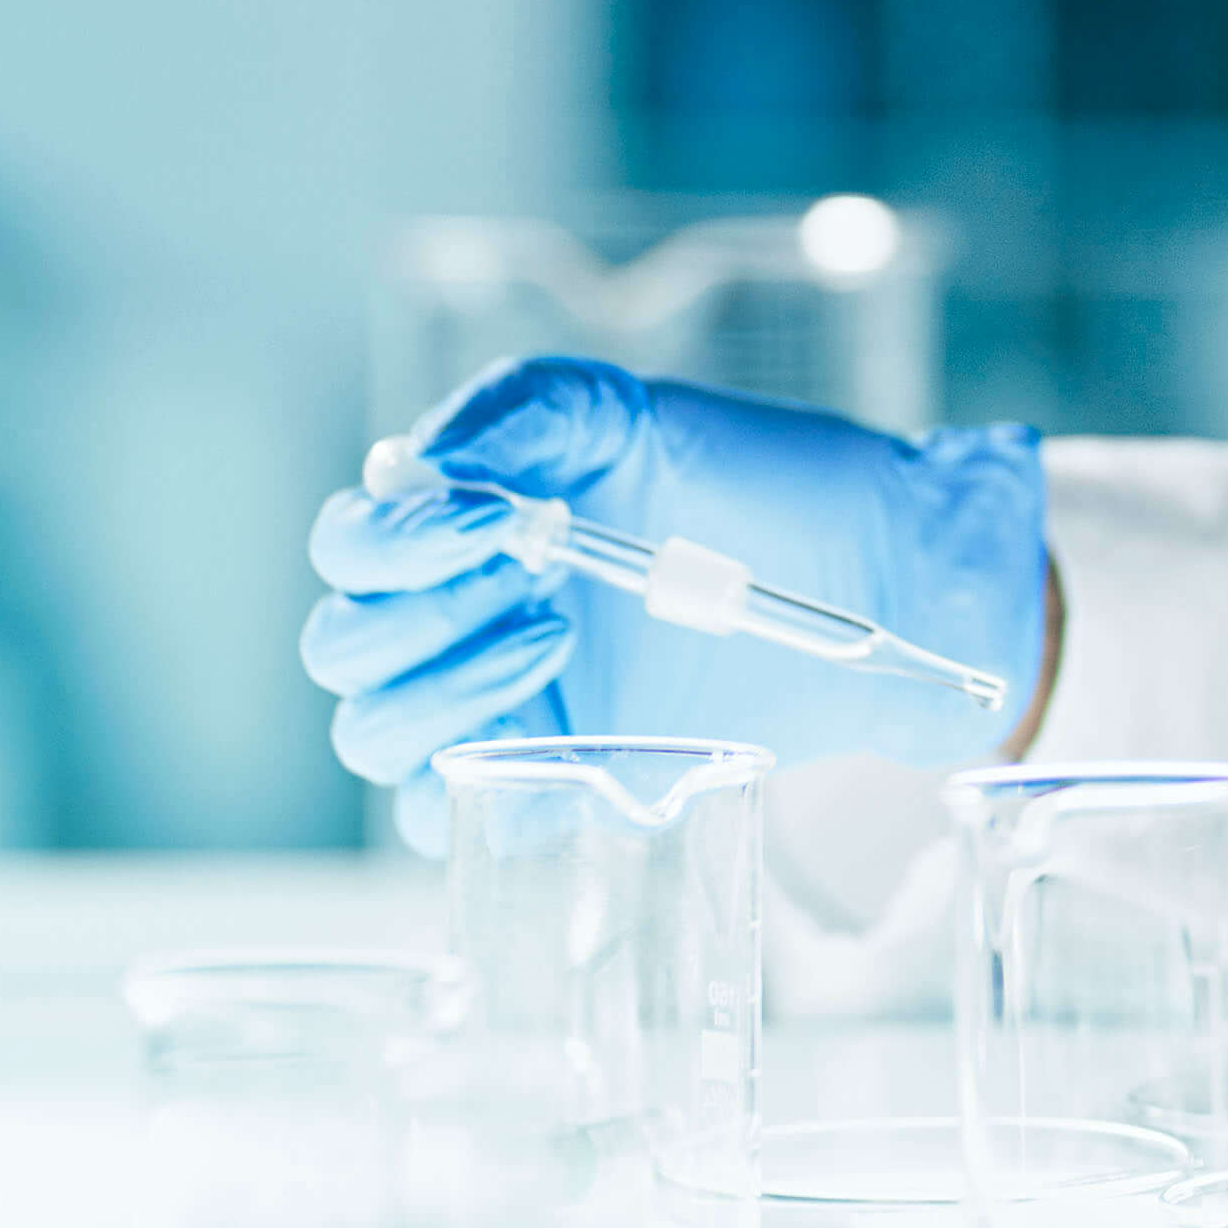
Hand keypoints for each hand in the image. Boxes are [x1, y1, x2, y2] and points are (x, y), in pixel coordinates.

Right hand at [306, 358, 1048, 840]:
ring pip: (375, 735)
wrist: (885, 572)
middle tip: (531, 581)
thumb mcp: (638, 417)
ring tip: (557, 635)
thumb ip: (525, 411)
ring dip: (440, 693)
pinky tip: (562, 734)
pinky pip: (453, 817)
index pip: (353, 543)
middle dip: (415, 614)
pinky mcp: (555, 779)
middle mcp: (461, 617)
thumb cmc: (765, 484)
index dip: (392, 539)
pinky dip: (475, 785)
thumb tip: (422, 459)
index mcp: (464, 526)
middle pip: (343, 647)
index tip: (488, 520)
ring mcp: (502, 706)